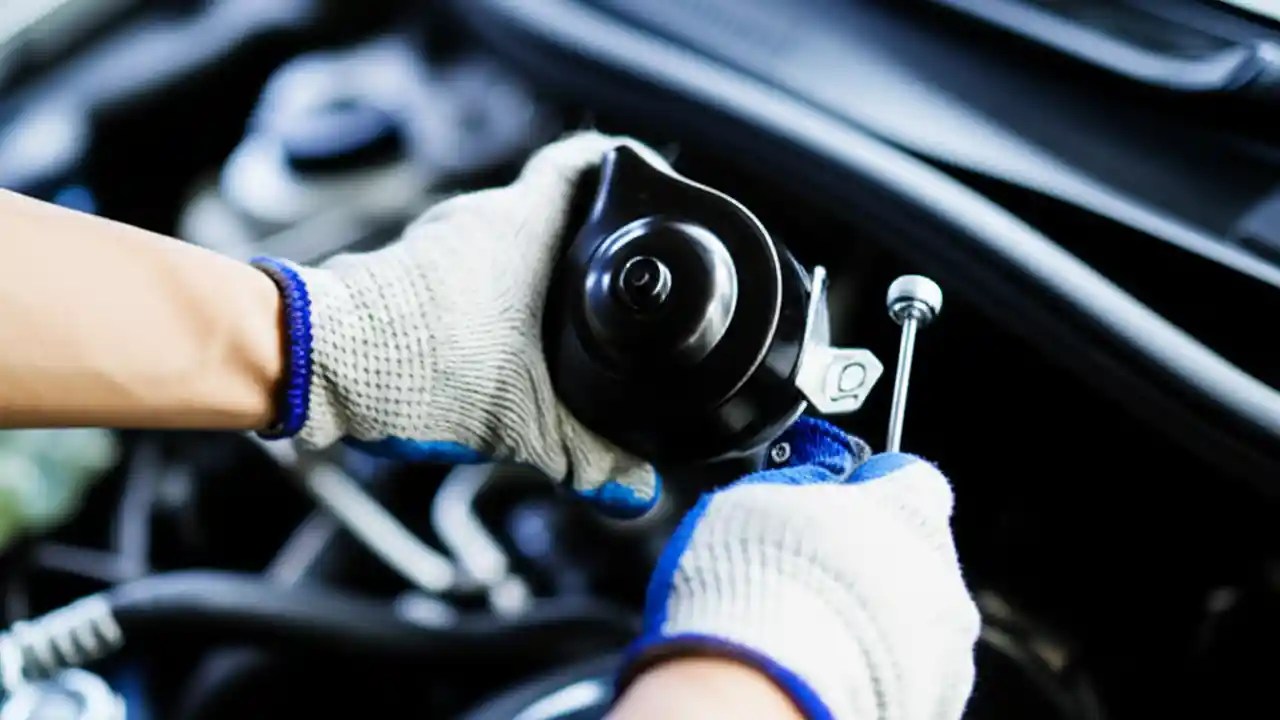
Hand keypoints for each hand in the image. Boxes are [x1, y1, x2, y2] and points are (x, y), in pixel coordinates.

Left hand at [251, 131, 661, 517]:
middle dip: (588, 239)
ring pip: (508, 238)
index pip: (585, 163)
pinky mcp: (407, 267)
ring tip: (568, 316)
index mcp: (522, 226)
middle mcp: (480, 217)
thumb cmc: (419, 367)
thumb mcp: (522, 423)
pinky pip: (471, 265)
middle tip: (621, 274)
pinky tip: (505, 340)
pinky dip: (498, 291)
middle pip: (553, 205)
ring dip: (538, 269)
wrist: (316, 364)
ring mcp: (438, 239)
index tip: (647, 191)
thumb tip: (638, 491)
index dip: (623, 170)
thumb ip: (588, 459)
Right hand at [621, 416, 980, 718]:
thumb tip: (805, 472)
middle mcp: (944, 582)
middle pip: (915, 555)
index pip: (910, 475)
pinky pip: (904, 678)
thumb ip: (797, 481)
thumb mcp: (755, 499)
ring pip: (915, 622)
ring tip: (808, 634)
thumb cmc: (757, 592)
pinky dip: (870, 673)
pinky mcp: (930, 708)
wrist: (762, 694)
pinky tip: (821, 672)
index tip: (836, 495)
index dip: (868, 484)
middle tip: (807, 574)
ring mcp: (946, 655)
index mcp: (911, 514)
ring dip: (873, 622)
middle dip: (870, 562)